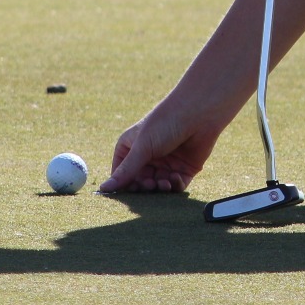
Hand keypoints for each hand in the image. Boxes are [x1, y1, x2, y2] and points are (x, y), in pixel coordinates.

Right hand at [98, 100, 226, 193]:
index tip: (125, 193)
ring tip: (164, 183)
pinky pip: (176, 185)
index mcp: (131, 146)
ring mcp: (166, 162)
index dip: (122, 184)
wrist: (200, 111)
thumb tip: (104, 189)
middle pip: (139, 182)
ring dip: (159, 187)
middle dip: (143, 187)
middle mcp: (147, 156)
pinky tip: (176, 178)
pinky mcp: (184, 168)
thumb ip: (126, 171)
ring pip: (158, 186)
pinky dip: (175, 185)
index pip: (120, 172)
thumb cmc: (166, 122)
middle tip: (149, 185)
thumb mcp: (143, 147)